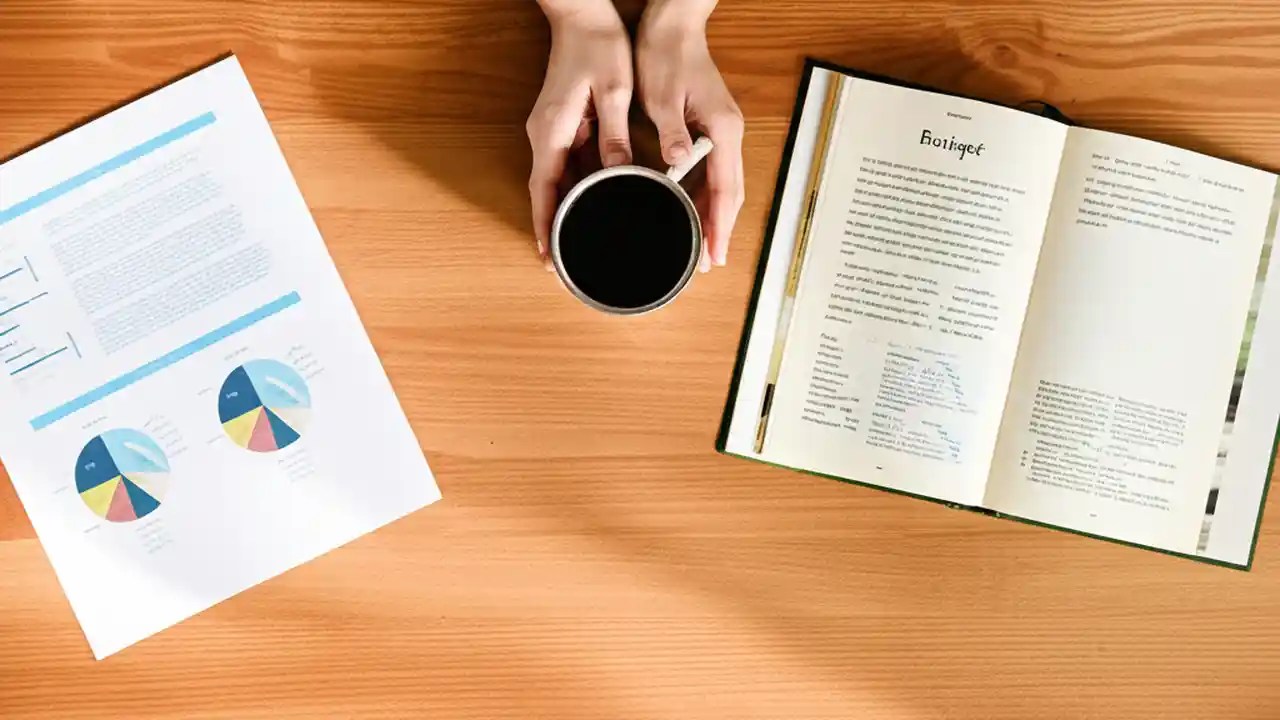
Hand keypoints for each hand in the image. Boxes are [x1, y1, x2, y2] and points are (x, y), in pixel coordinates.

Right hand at [527, 1, 633, 269]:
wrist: (583, 14)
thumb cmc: (597, 46)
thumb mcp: (615, 92)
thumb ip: (616, 137)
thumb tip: (619, 174)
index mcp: (554, 130)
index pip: (544, 190)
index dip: (546, 225)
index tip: (549, 256)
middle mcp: (547, 135)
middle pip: (547, 191)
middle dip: (555, 226)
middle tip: (565, 262)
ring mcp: (554, 130)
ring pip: (559, 180)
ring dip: (567, 208)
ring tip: (582, 240)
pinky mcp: (566, 124)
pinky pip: (569, 163)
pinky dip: (578, 186)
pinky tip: (595, 202)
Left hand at [638, 0, 743, 271]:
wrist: (673, 24)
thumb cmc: (666, 54)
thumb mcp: (663, 95)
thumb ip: (673, 132)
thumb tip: (678, 164)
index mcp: (723, 129)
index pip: (725, 189)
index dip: (720, 225)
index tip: (715, 254)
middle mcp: (729, 133)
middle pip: (731, 193)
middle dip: (721, 229)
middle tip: (708, 262)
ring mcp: (722, 131)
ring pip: (724, 184)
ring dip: (715, 215)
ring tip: (704, 246)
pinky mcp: (711, 128)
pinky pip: (714, 171)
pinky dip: (708, 196)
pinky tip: (695, 211)